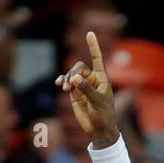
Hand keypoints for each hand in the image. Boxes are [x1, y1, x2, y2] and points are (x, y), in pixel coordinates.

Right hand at [56, 31, 119, 147]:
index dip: (93, 46)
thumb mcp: (97, 101)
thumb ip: (86, 89)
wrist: (98, 129)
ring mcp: (83, 85)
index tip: (89, 33)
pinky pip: (67, 82)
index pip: (97, 58)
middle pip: (78, 67)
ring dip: (66, 79)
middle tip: (70, 84)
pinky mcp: (75, 93)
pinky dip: (63, 82)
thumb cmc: (104, 115)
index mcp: (102, 78)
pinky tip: (59, 84)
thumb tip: (74, 78)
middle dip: (73, 73)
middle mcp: (92, 79)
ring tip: (64, 87)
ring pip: (71, 74)